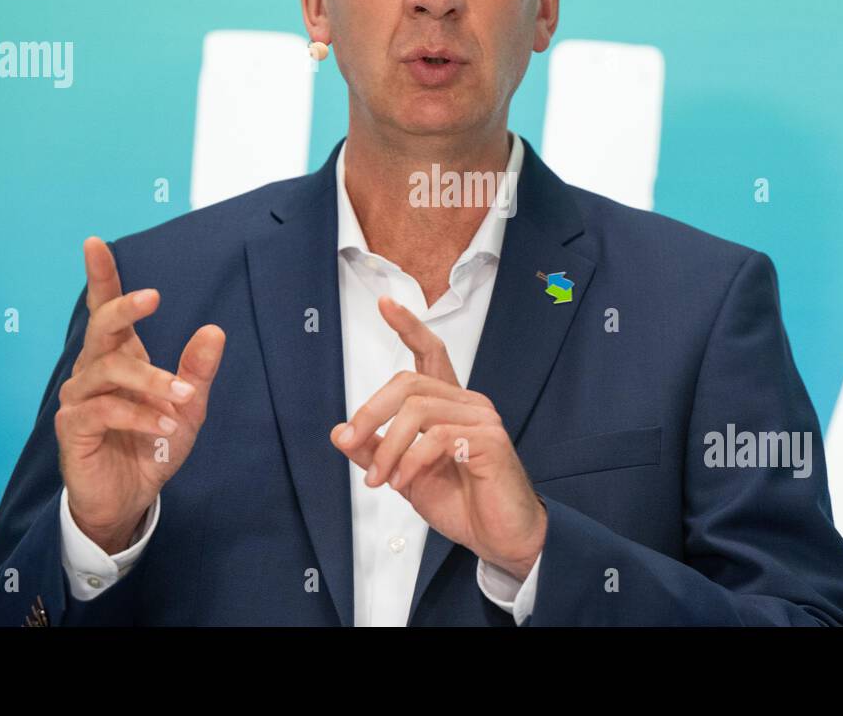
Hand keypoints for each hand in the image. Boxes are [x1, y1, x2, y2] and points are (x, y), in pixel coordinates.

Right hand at [55, 237, 224, 553]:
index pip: (104, 310)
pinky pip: (103, 409)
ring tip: (181, 401)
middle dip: (124, 306)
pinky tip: (162, 427)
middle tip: (154, 297)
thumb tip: (214, 329)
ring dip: (151, 381)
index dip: (100, 276)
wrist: (131, 497)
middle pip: (101, 326)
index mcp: (120, 357)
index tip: (95, 244)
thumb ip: (196, 370)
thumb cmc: (152, 445)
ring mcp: (79, 398)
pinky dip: (137, 415)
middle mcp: (93, 370)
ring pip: (110, 370)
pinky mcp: (72, 427)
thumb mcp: (186, 407)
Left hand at [329, 296, 545, 578]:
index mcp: (449, 405)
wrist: (502, 539)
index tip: (385, 303)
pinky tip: (403, 482)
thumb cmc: (460, 503)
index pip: (430, 353)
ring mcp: (482, 419)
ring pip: (418, 410)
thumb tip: (339, 432)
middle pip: (409, 383)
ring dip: (388, 447)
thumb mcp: (404, 476)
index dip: (408, 326)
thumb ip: (375, 452)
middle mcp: (468, 403)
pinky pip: (437, 437)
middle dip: (371, 411)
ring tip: (379, 480)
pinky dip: (410, 461)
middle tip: (353, 442)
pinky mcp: (490, 441)